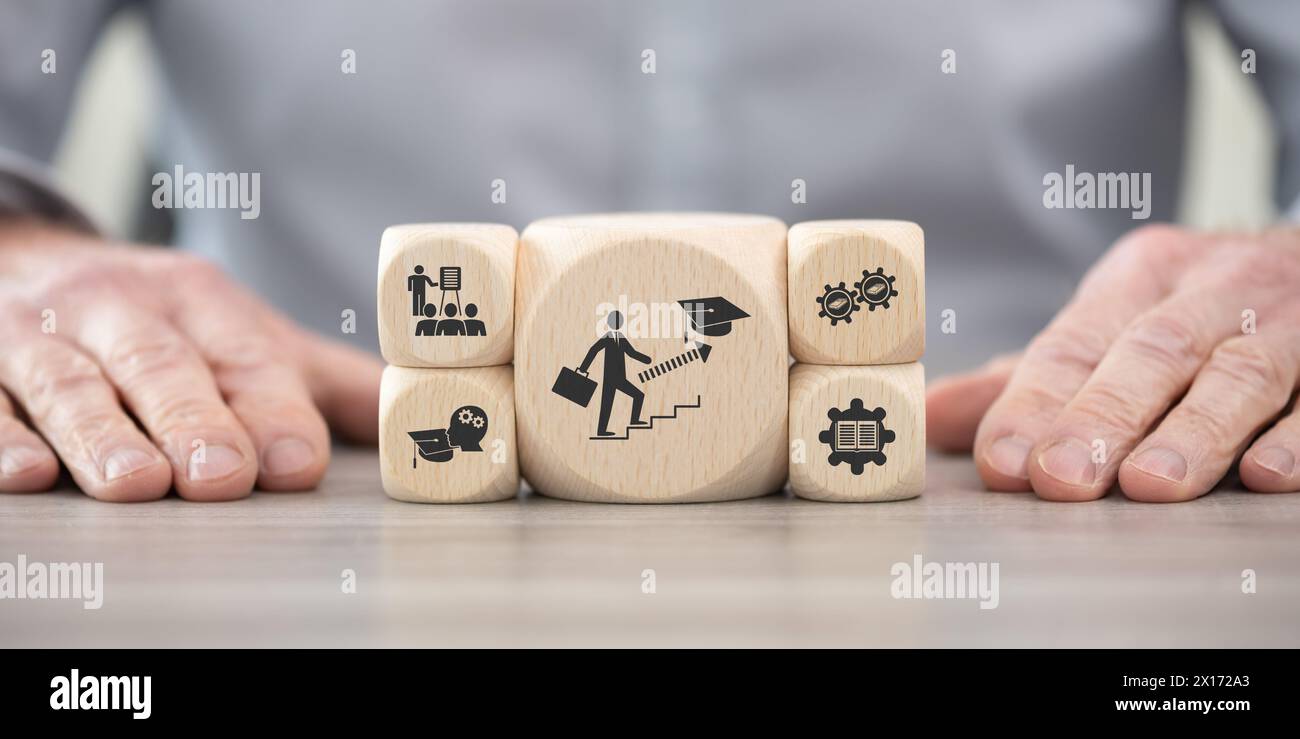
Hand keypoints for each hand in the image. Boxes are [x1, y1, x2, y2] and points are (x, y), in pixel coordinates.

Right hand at [0, 219, 380, 500]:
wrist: (42, 265)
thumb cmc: (173, 327)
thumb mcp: (255, 341)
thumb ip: (334, 386)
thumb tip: (440, 414)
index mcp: (205, 302)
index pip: (246, 359)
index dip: (273, 411)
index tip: (294, 462)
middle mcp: (124, 309)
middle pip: (162, 367)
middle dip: (192, 420)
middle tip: (219, 476)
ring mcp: (47, 335)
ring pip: (73, 384)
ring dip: (101, 435)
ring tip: (134, 484)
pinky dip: (3, 437)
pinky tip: (26, 474)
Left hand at [928, 224, 1299, 501]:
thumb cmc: (1192, 310)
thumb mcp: (1110, 323)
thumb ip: (1026, 379)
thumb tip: (928, 419)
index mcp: (1139, 275)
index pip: (1076, 341)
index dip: (1036, 401)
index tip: (1002, 460)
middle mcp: (1213, 287)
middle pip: (1153, 351)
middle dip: (1103, 417)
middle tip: (1061, 479)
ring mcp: (1288, 318)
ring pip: (1240, 372)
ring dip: (1194, 431)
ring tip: (1150, 485)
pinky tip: (1268, 475)